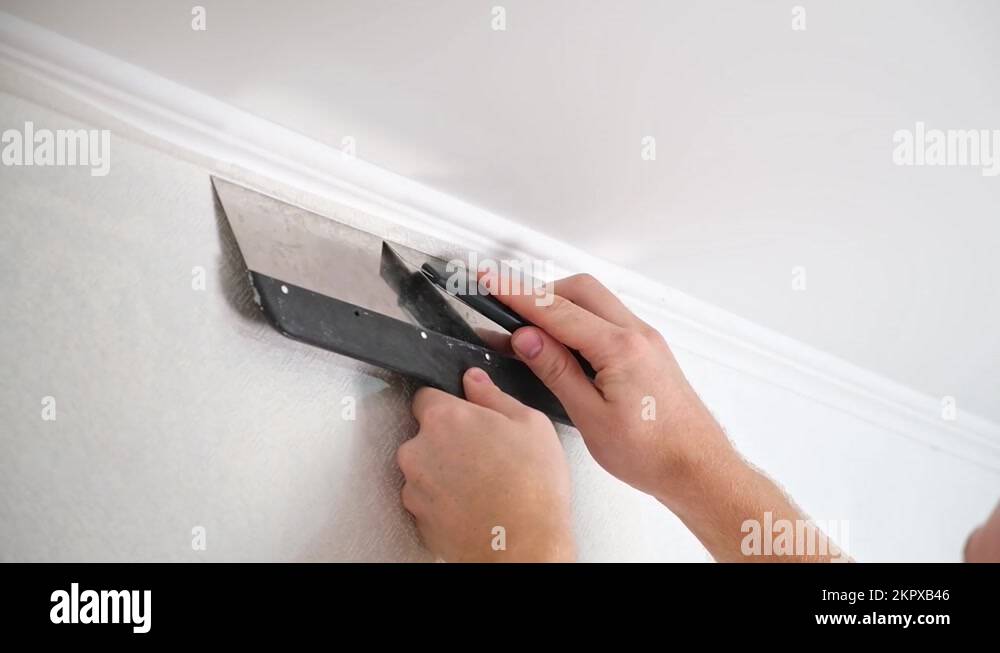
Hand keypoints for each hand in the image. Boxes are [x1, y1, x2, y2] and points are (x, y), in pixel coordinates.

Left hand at [398, 368, 574, 561]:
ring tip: (483, 485)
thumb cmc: (532, 487)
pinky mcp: (417, 518)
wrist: (524, 547)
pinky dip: (444, 501)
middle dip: (448, 441)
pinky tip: (474, 505)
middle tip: (484, 454)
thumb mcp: (529, 424)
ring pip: (425, 469)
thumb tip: (474, 379)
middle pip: (424, 435)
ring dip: (445, 472)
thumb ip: (493, 396)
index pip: (427, 396)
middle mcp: (418, 450)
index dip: (449, 405)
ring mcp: (414, 487)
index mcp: (444, 419)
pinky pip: (427, 500)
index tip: (467, 418)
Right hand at [490, 273, 736, 503]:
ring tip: (532, 335)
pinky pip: (610, 321)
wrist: (698, 469)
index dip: (517, 294)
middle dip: (541, 294)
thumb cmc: (652, 453)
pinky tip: (565, 348)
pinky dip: (582, 323)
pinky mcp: (649, 351)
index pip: (557, 310)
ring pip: (596, 303)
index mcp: (620, 348)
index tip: (490, 280)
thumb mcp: (590, 416)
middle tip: (508, 311)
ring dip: (562, 308)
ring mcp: (646, 341)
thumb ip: (556, 371)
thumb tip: (527, 338)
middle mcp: (637, 335)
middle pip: (580, 291)